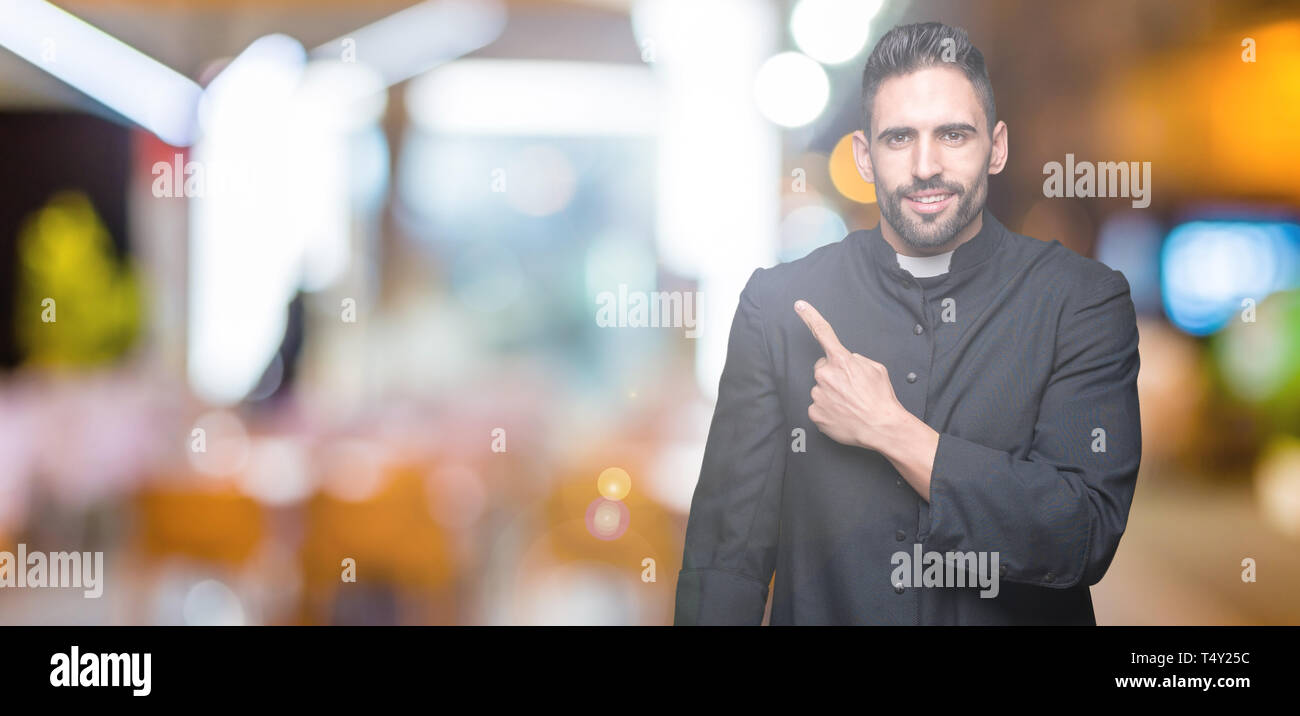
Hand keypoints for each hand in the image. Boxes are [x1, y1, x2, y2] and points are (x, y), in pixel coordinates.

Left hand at [795, 299, 907, 450]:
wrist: (881, 427)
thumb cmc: (881, 398)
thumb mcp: (876, 369)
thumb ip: (856, 360)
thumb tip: (847, 361)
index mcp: (841, 360)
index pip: (823, 333)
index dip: (810, 317)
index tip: (799, 305)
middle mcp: (825, 375)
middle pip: (822, 368)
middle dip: (833, 375)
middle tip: (850, 389)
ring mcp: (818, 394)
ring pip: (820, 389)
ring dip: (831, 394)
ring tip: (849, 404)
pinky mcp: (815, 413)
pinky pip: (818, 407)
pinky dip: (828, 410)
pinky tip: (842, 414)